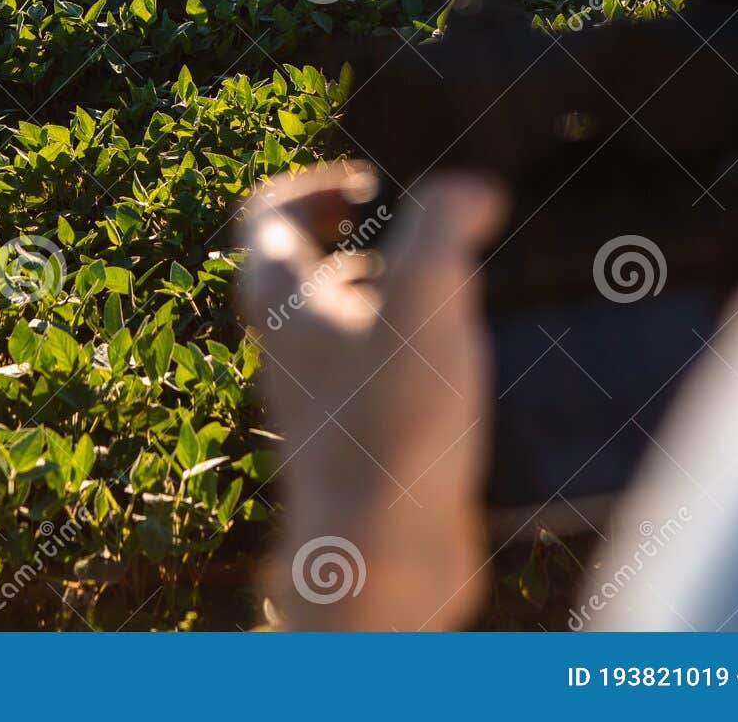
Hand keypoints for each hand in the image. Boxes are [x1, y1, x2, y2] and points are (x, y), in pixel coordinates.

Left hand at [235, 162, 506, 629]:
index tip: (373, 186)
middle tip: (428, 240)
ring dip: (401, 301)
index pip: (268, 211)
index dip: (319, 183)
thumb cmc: (390, 425)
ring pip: (349, 324)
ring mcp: (318, 396)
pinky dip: (417, 359)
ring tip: (460, 299)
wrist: (384, 554)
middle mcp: (287, 344)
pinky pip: (379, 378)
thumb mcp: (425, 295)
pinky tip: (469, 370)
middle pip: (309, 265)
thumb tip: (468, 188)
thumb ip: (443, 222)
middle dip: (372, 241)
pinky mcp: (357, 440)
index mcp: (280, 296)